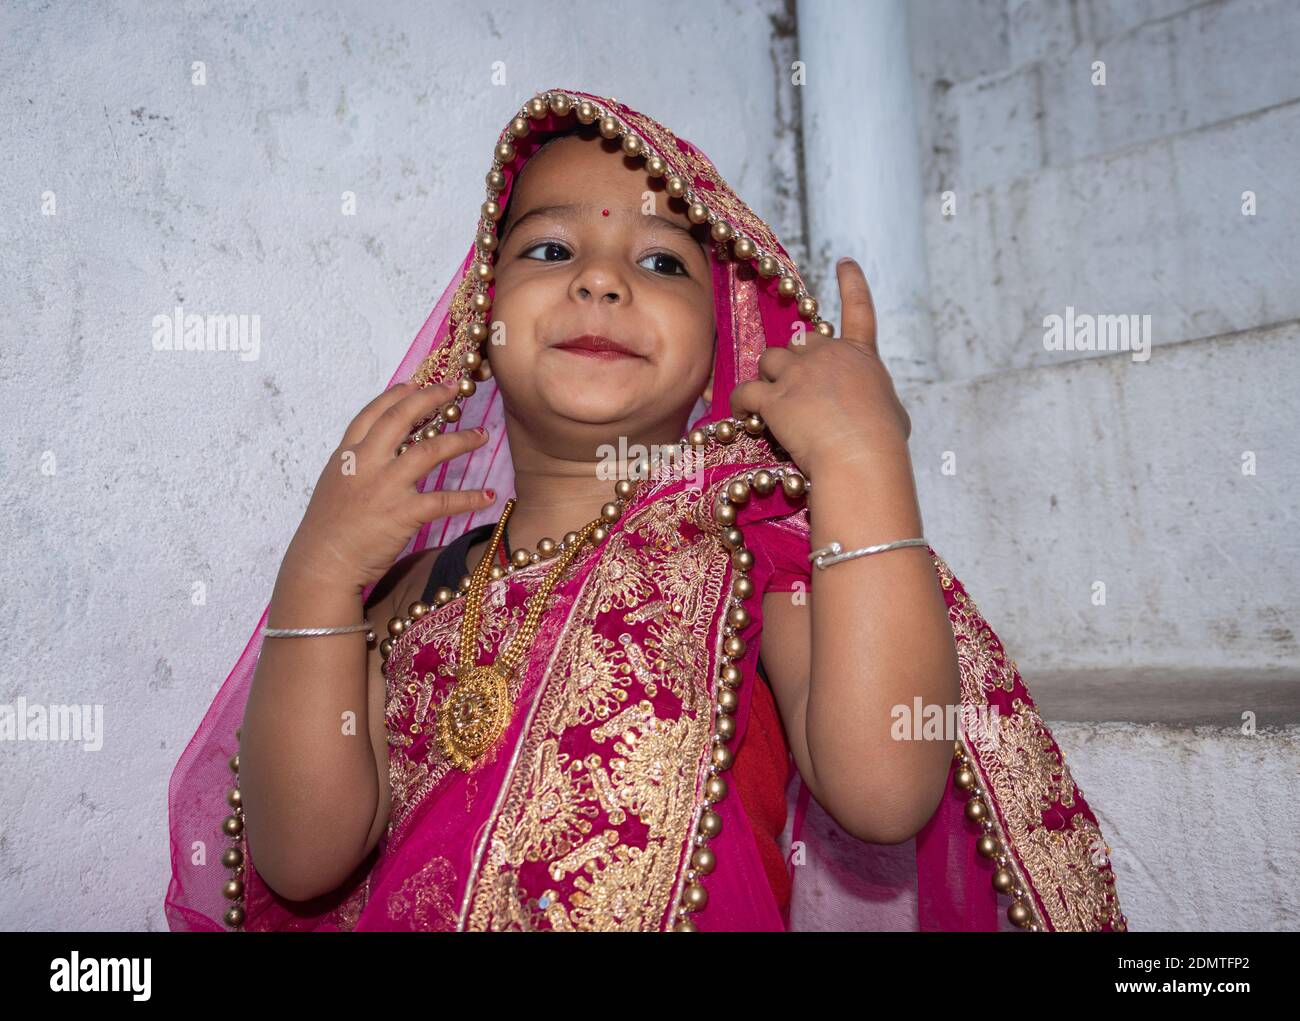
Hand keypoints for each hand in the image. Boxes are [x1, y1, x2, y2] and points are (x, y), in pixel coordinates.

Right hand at [283, 381, 493, 592]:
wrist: (323, 563)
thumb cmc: (328, 528)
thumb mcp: (335, 484)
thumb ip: (357, 463)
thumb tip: (382, 449)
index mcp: (347, 455)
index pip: (373, 413)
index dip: (397, 394)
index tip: (417, 383)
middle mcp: (366, 463)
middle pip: (402, 418)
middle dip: (431, 398)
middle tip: (454, 389)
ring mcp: (386, 486)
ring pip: (430, 451)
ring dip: (460, 440)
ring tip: (482, 436)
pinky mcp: (403, 513)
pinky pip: (444, 500)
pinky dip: (469, 498)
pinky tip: (487, 496)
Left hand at [729, 258, 910, 475]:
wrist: (862, 455)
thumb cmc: (884, 441)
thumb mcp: (893, 413)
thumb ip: (876, 399)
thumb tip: (873, 408)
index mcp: (861, 357)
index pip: (858, 310)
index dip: (851, 284)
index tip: (844, 263)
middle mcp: (828, 355)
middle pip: (800, 342)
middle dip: (795, 362)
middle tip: (796, 392)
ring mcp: (799, 373)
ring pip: (770, 359)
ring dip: (767, 377)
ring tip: (767, 404)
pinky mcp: (774, 397)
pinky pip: (745, 391)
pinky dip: (741, 402)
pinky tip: (744, 414)